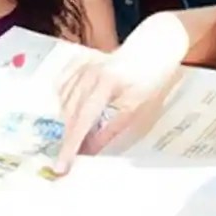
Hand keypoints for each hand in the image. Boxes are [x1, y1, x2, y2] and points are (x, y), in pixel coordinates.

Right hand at [52, 52, 168, 174]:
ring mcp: (81, 65)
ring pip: (63, 101)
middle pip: (69, 113)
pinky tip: (73, 108)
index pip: (82, 121)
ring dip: (67, 121)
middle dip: (68, 138)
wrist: (153, 48)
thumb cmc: (150, 80)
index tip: (62, 166)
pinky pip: (62, 85)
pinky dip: (64, 101)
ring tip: (79, 134)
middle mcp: (89, 72)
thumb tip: (90, 151)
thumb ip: (111, 130)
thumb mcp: (136, 109)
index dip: (70, 146)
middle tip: (70, 159)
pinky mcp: (77, 61)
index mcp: (106, 83)